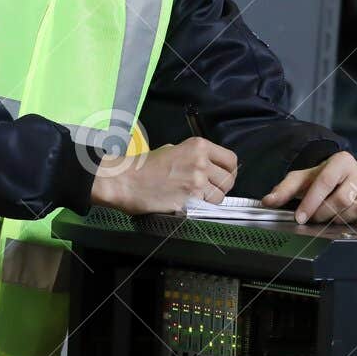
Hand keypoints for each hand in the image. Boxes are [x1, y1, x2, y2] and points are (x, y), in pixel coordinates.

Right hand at [90, 137, 236, 213]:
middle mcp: (201, 162)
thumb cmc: (144, 166)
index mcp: (198, 146)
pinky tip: (187, 204)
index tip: (224, 176)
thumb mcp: (172, 149)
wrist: (126, 180)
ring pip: (220, 197)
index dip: (229, 170)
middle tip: (210, 190)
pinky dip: (200, 208)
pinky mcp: (189, 201)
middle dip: (222, 187)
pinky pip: (206, 208)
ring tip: (196, 198)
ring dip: (211, 200)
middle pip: (228, 180)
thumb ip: (194, 156)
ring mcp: (196, 183)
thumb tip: (209, 166)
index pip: (231, 160)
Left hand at [262, 151, 356, 224]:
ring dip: (341, 219)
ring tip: (330, 219)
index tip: (300, 217)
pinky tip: (349, 219)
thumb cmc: (323, 177)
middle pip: (343, 198)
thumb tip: (268, 201)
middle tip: (314, 219)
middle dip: (324, 213)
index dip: (311, 202)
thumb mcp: (303, 178)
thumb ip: (285, 189)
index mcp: (341, 161)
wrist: (345, 175)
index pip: (325, 182)